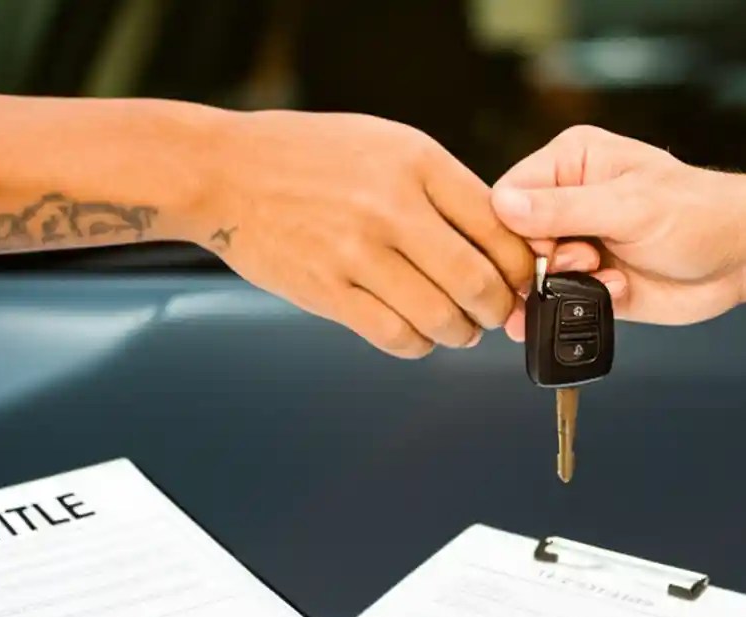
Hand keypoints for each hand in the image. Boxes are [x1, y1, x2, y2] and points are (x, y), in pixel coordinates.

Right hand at [196, 111, 533, 357]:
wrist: (224, 172)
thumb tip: (498, 237)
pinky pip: (395, 335)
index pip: (499, 228)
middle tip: (496, 312)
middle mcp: (391, 206)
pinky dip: (417, 344)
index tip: (521, 279)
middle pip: (478, 281)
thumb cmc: (308, 156)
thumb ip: (442, 186)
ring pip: (441, 317)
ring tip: (459, 327)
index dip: (521, 265)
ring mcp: (357, 252)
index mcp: (417, 162)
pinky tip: (417, 333)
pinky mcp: (326, 290)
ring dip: (461, 332)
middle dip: (499, 309)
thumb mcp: (386, 144)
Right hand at [490, 125, 745, 340]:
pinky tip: (613, 292)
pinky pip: (556, 302)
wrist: (741, 258)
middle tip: (585, 263)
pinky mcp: (589, 281)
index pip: (508, 195)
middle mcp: (566, 201)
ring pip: (532, 277)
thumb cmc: (700, 214)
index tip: (551, 247)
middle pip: (514, 241)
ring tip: (601, 278)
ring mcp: (577, 243)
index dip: (517, 229)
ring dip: (559, 289)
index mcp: (570, 162)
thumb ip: (565, 209)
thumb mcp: (630, 207)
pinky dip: (574, 307)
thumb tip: (505, 207)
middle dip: (542, 263)